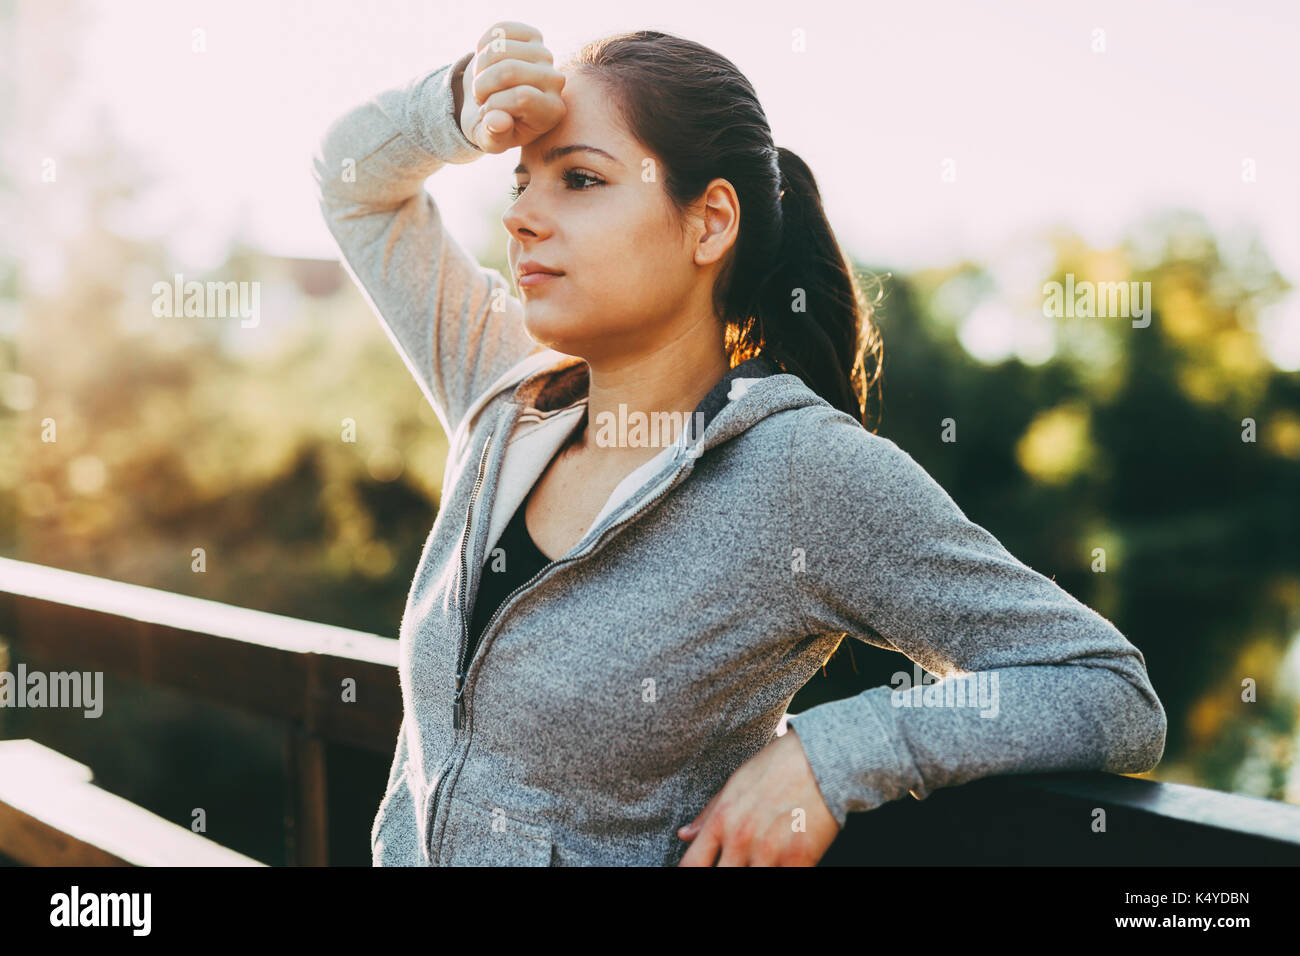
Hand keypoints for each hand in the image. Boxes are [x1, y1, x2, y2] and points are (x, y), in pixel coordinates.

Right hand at [457, 21, 565, 154]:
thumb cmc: (494, 125)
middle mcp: (556, 82)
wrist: (492, 101)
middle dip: (482, 84)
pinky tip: (488, 62)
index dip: (494, 104)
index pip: (521, 97)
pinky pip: (500, 30)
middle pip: (508, 70)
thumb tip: (497, 122)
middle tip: (481, 97)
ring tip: (484, 81)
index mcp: (552, 112)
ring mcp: (545, 56)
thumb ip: (493, 137)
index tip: (488, 114)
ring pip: (500, 49)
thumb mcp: (490, 140)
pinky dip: (483, 45)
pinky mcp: (533, 36)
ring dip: (480, 66)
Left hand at [676, 729, 840, 865]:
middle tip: (737, 862)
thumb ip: (709, 813)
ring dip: (753, 872)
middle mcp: (741, 839)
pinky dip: (780, 873)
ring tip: (759, 862)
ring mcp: (770, 853)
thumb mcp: (736, 782)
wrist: (823, 760)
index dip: (690, 873)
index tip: (700, 870)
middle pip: (720, 876)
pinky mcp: (799, 861)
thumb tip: (684, 835)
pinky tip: (781, 863)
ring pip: (750, 880)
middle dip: (725, 872)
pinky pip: (783, 879)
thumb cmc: (778, 767)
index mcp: (722, 821)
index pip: (691, 865)